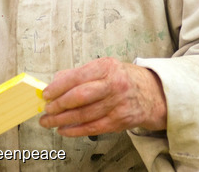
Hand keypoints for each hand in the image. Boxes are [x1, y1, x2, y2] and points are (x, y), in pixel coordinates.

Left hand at [39, 57, 166, 136]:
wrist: (153, 93)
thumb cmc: (125, 79)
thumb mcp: (105, 68)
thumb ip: (80, 74)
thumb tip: (55, 83)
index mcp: (108, 67)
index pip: (77, 77)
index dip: (57, 87)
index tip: (46, 94)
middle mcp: (114, 84)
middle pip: (79, 97)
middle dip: (58, 105)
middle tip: (46, 109)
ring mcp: (118, 104)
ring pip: (83, 115)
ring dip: (62, 120)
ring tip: (49, 121)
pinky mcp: (119, 121)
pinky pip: (92, 128)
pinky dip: (74, 130)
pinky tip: (63, 129)